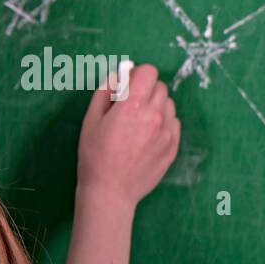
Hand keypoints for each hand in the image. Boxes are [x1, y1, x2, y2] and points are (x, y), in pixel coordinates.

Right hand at [76, 63, 180, 207]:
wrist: (110, 191)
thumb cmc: (95, 155)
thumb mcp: (91, 119)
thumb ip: (105, 92)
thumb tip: (117, 76)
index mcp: (133, 105)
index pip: (149, 72)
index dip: (137, 75)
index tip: (129, 85)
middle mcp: (155, 115)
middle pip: (161, 86)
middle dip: (146, 90)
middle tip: (132, 105)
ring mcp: (167, 133)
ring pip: (169, 105)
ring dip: (157, 106)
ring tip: (141, 122)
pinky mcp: (173, 147)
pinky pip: (174, 123)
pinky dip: (164, 123)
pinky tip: (149, 136)